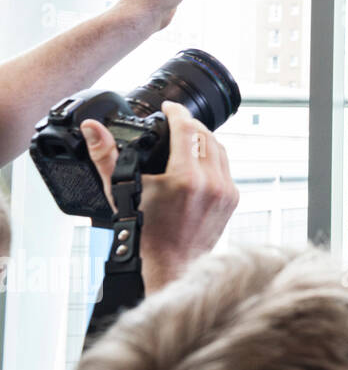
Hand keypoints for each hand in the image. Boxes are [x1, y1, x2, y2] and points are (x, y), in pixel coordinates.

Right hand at [82, 100, 238, 292]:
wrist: (170, 263)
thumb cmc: (144, 232)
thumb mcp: (120, 192)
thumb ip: (105, 156)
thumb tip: (93, 128)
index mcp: (186, 177)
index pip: (186, 129)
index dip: (177, 112)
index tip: (169, 106)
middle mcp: (211, 182)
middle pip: (205, 135)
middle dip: (190, 124)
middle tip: (175, 120)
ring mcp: (225, 190)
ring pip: (219, 149)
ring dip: (204, 138)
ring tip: (187, 136)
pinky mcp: (232, 198)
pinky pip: (226, 168)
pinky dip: (213, 158)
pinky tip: (200, 159)